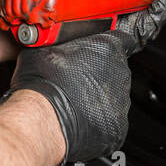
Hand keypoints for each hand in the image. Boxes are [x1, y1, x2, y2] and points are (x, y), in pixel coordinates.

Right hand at [2, 29, 135, 163]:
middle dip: (100, 72)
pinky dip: (98, 120)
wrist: (43, 115)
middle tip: (76, 77)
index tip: (101, 48)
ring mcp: (121, 102)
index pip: (123, 39)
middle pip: (116, 69)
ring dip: (98, 97)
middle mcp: (120, 73)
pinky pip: (111, 120)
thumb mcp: (48, 45)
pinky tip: (80, 117)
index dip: (110, 44)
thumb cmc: (45, 79)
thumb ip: (65, 40)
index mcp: (108, 48)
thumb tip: (57, 39)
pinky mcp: (118, 127)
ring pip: (114, 96)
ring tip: (75, 99)